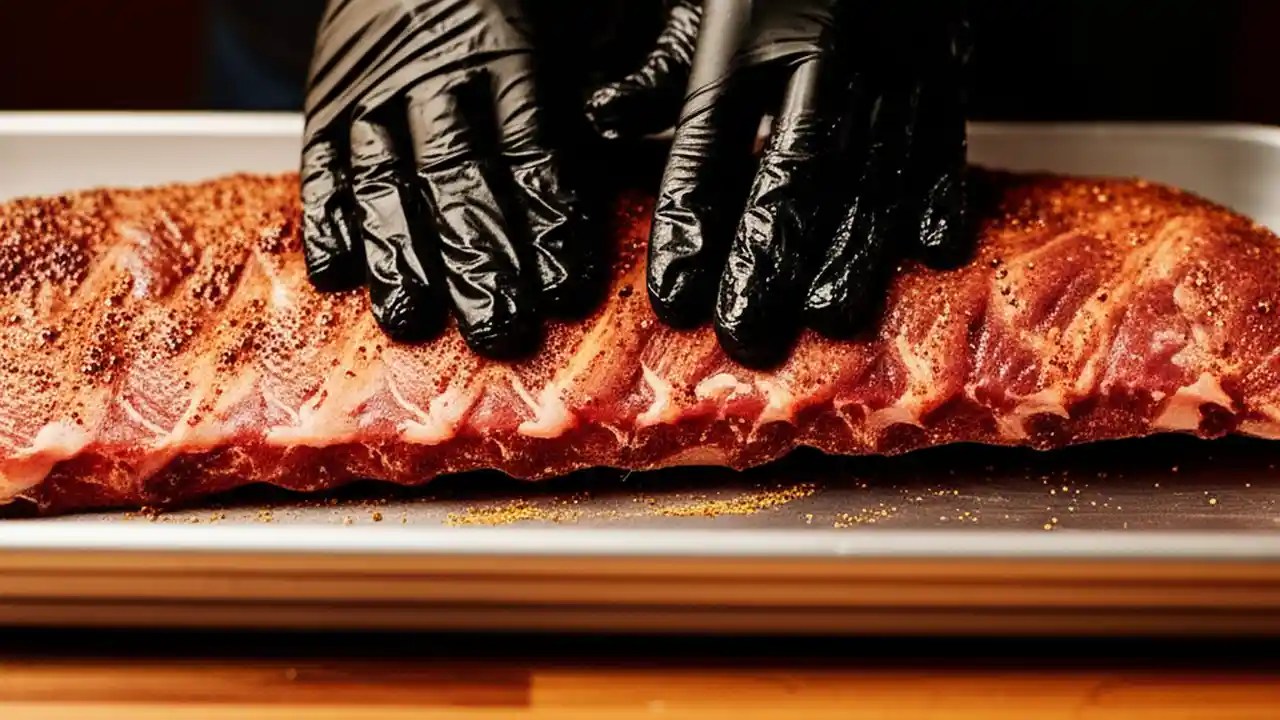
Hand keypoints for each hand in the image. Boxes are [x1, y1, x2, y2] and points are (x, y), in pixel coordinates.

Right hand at [301, 0, 593, 358]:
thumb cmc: (517, 5)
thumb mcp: (576, 27)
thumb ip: (596, 85)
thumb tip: (612, 136)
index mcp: (507, 52)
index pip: (531, 150)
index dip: (548, 223)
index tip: (567, 288)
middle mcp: (432, 75)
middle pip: (455, 177)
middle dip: (477, 259)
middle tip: (499, 325)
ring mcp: (371, 93)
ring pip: (382, 180)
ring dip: (398, 254)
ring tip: (410, 317)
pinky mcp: (325, 107)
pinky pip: (320, 166)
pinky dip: (325, 219)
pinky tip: (333, 273)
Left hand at [586, 1, 975, 367]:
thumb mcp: (704, 0)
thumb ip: (662, 67)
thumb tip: (603, 119)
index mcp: (748, 28)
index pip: (706, 138)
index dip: (690, 221)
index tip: (673, 294)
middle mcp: (824, 44)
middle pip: (795, 168)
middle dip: (771, 256)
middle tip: (748, 331)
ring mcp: (893, 53)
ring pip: (876, 164)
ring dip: (855, 248)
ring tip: (832, 314)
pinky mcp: (948, 58)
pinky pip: (947, 131)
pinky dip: (940, 192)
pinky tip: (930, 250)